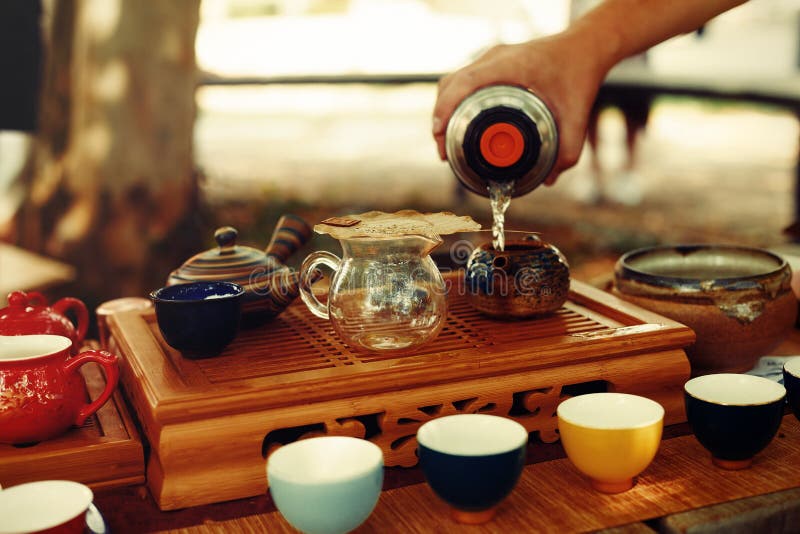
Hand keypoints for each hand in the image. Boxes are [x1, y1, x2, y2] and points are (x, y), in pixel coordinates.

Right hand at [432, 31, 608, 184]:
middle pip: (451, 84)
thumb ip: (568, 151)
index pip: (465, 82)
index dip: (446, 107)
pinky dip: (454, 103)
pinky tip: (458, 125)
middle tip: (443, 151)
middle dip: (440, 117)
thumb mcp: (577, 116)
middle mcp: (495, 58)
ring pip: (453, 82)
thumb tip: (548, 180)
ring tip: (446, 143)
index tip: (439, 134)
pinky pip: (463, 82)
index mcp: (511, 65)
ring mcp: (491, 59)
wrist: (583, 48)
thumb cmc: (579, 74)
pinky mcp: (491, 65)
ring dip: (444, 110)